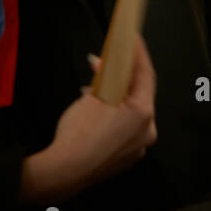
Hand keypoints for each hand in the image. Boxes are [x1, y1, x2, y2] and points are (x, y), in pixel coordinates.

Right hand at [21, 37, 157, 203]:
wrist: (64, 171)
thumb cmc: (80, 133)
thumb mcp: (96, 95)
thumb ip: (108, 75)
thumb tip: (108, 62)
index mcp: (144, 113)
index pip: (145, 75)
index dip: (138, 54)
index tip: (133, 39)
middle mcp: (147, 131)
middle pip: (137, 94)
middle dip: (121, 77)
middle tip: (106, 63)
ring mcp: (136, 147)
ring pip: (128, 113)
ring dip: (113, 97)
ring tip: (92, 89)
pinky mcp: (124, 157)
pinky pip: (121, 129)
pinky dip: (112, 116)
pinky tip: (94, 112)